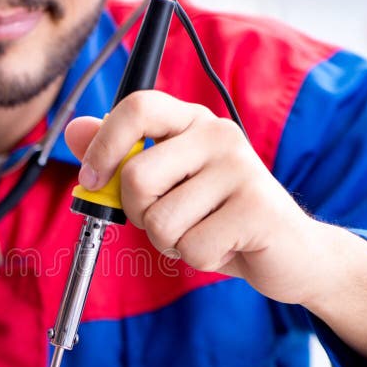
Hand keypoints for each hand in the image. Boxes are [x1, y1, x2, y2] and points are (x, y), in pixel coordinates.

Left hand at [64, 91, 366, 366]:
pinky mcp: (257, 208)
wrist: (291, 252)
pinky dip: (200, 259)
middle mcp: (218, 135)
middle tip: (172, 218)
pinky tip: (227, 246)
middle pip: (136, 176)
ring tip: (204, 232)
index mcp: (192, 122)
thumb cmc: (218, 217)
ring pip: (160, 221)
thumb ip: (122, 158)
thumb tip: (75, 131)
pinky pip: (191, 248)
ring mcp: (241, 168)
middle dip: (141, 213)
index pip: (137, 107)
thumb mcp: (166, 186)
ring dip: (171, 242)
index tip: (92, 179)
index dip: (103, 145)